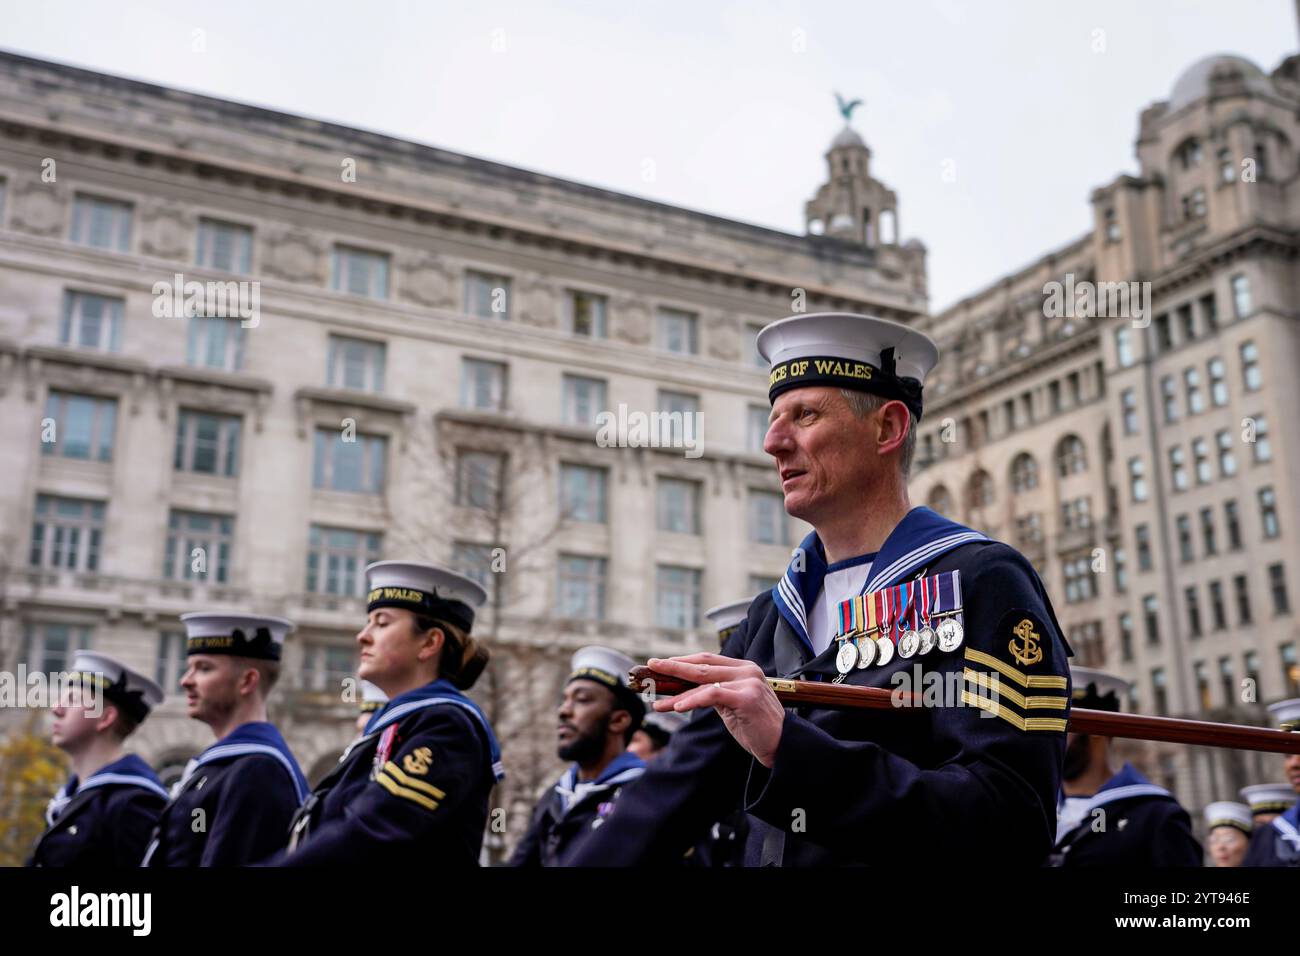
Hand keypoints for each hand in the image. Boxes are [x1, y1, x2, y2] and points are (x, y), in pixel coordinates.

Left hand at [647, 653, 784, 767]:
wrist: (781, 745)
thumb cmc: (755, 727)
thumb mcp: (731, 705)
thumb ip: (713, 692)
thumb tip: (682, 690)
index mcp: (743, 668)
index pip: (707, 659)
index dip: (682, 660)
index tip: (661, 665)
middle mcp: (747, 671)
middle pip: (702, 664)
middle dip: (673, 666)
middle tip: (650, 667)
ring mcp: (748, 683)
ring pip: (703, 681)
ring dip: (676, 692)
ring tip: (656, 701)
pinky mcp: (746, 698)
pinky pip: (712, 695)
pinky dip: (692, 700)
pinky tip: (676, 707)